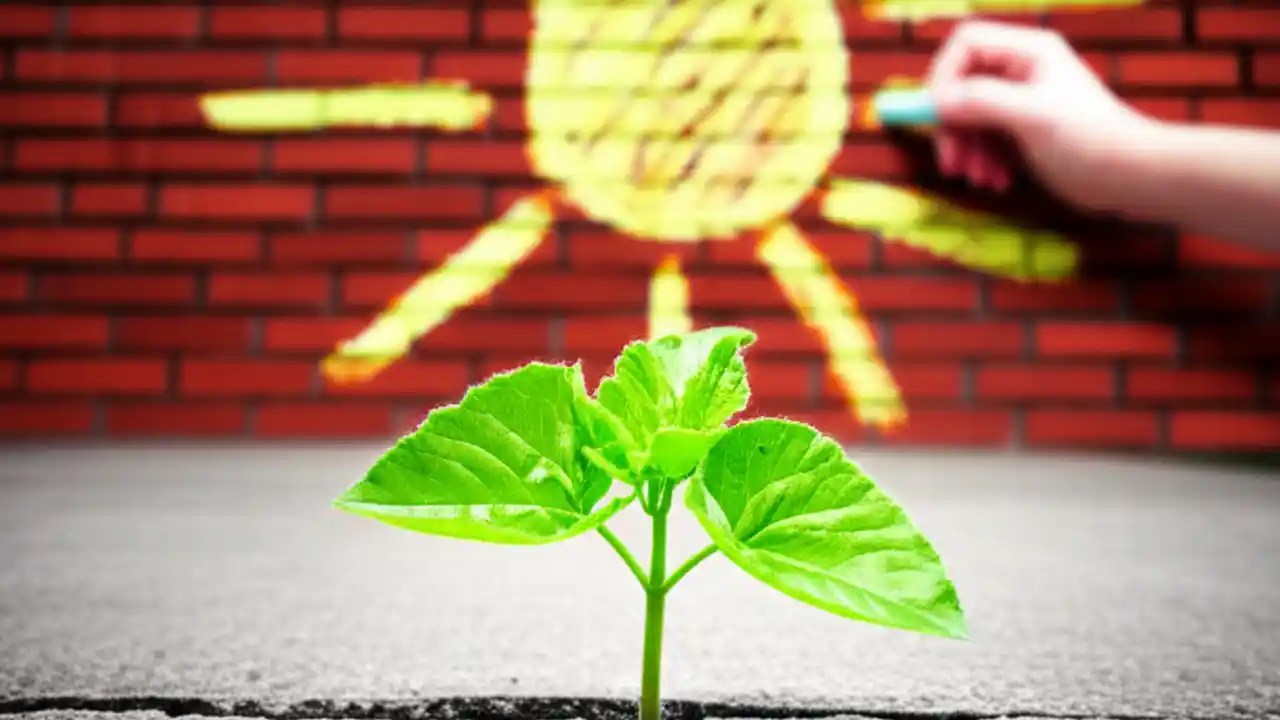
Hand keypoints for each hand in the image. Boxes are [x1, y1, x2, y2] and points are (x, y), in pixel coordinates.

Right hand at [926, 20, 1150, 212]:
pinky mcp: (1022, 130)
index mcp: (1027, 51)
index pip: (965, 44)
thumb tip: (936, 101)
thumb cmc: (1089, 139)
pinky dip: (984, 161)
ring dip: (968, 150)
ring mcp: (1020, 100)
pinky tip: (997, 181)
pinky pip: (985, 139)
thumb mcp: (1033, 116)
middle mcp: (1020, 69)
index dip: (942, 76)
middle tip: (951, 163)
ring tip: (981, 179)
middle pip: (961, 85)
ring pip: (969, 117)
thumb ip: (983, 101)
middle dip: (952, 126)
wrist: (1132, 176)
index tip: (935, 116)